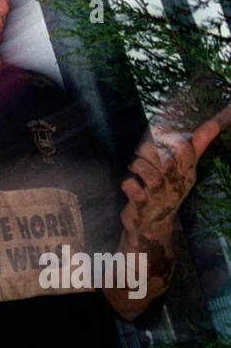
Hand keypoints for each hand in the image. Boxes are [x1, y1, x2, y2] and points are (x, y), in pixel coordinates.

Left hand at [121, 104, 230, 240]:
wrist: (151, 225)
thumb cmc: (167, 188)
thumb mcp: (184, 167)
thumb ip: (197, 143)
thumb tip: (218, 122)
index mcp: (187, 172)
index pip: (187, 149)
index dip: (171, 135)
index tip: (160, 129)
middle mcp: (177, 184)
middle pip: (168, 160)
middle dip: (149, 149)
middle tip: (141, 152)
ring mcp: (161, 197)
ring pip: (150, 173)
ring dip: (137, 165)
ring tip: (135, 169)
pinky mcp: (143, 206)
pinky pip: (133, 187)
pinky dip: (128, 182)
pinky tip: (130, 184)